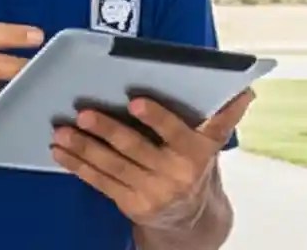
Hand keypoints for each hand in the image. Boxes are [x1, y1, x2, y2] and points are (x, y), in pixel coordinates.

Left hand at [51, 89, 254, 230]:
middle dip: (107, 130)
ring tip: (60, 130)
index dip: (156, 118)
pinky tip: (60, 152)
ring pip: (112, 166)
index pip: (175, 132)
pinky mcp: (130, 204)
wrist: (192, 218)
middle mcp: (173, 175)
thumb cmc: (196, 164)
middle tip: (83, 112)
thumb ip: (223, 116)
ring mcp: (150, 192)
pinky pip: (100, 183)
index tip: (135, 101)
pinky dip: (78, 166)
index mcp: (196, 153)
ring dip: (84, 148)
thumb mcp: (212, 143)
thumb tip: (246, 89)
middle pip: (135, 149)